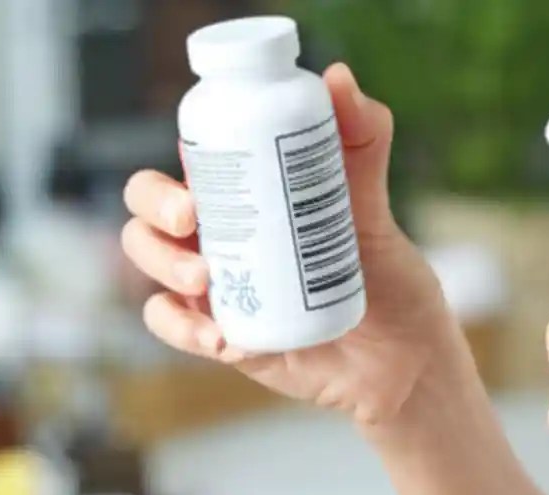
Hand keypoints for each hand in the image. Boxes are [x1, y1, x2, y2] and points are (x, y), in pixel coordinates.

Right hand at [121, 64, 454, 425]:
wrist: (402, 361)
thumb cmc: (389, 279)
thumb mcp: (373, 208)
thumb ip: (362, 143)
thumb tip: (339, 78)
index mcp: (246, 195)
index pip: (189, 162)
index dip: (176, 158)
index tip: (196, 168)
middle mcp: (219, 235)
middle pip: (146, 206)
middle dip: (153, 205)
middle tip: (191, 218)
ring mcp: (214, 285)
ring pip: (147, 259)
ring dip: (160, 261)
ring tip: (204, 277)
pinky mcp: (219, 334)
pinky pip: (170, 324)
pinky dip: (181, 326)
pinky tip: (220, 335)